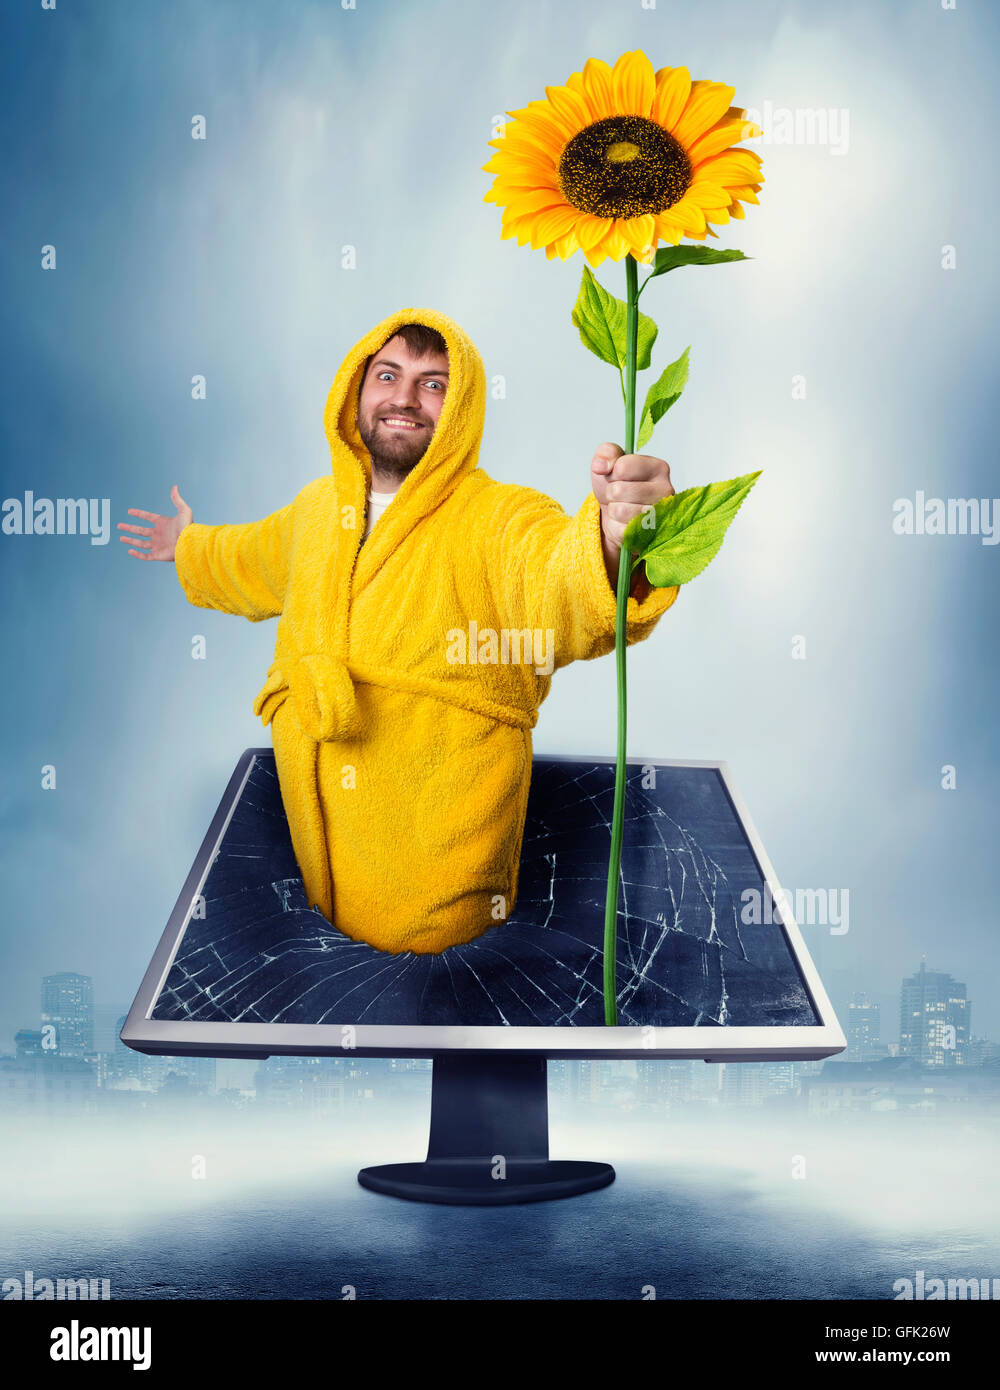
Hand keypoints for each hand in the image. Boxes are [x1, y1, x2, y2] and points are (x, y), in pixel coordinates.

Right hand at [117, 485, 192, 560]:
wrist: (190, 543)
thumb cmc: (188, 527)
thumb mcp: (184, 510)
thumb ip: (177, 499)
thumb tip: (174, 486)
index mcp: (163, 523)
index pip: (148, 517)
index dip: (139, 514)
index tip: (129, 511)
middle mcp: (159, 534)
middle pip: (141, 531)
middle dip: (130, 528)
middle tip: (119, 525)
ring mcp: (158, 545)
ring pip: (141, 543)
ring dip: (130, 540)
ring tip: (121, 537)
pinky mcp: (158, 555)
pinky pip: (145, 556)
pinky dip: (137, 554)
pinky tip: (129, 550)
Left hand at [591, 443, 673, 596]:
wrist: (615, 515)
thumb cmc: (616, 485)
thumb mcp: (609, 463)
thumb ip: (606, 453)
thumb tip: (600, 465)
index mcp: (659, 468)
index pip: (623, 467)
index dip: (612, 472)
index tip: (618, 476)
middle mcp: (666, 491)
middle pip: (618, 490)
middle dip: (610, 493)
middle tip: (619, 496)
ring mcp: (661, 516)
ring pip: (619, 511)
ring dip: (613, 510)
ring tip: (622, 508)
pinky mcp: (652, 536)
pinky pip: (621, 530)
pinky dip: (616, 527)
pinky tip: (625, 523)